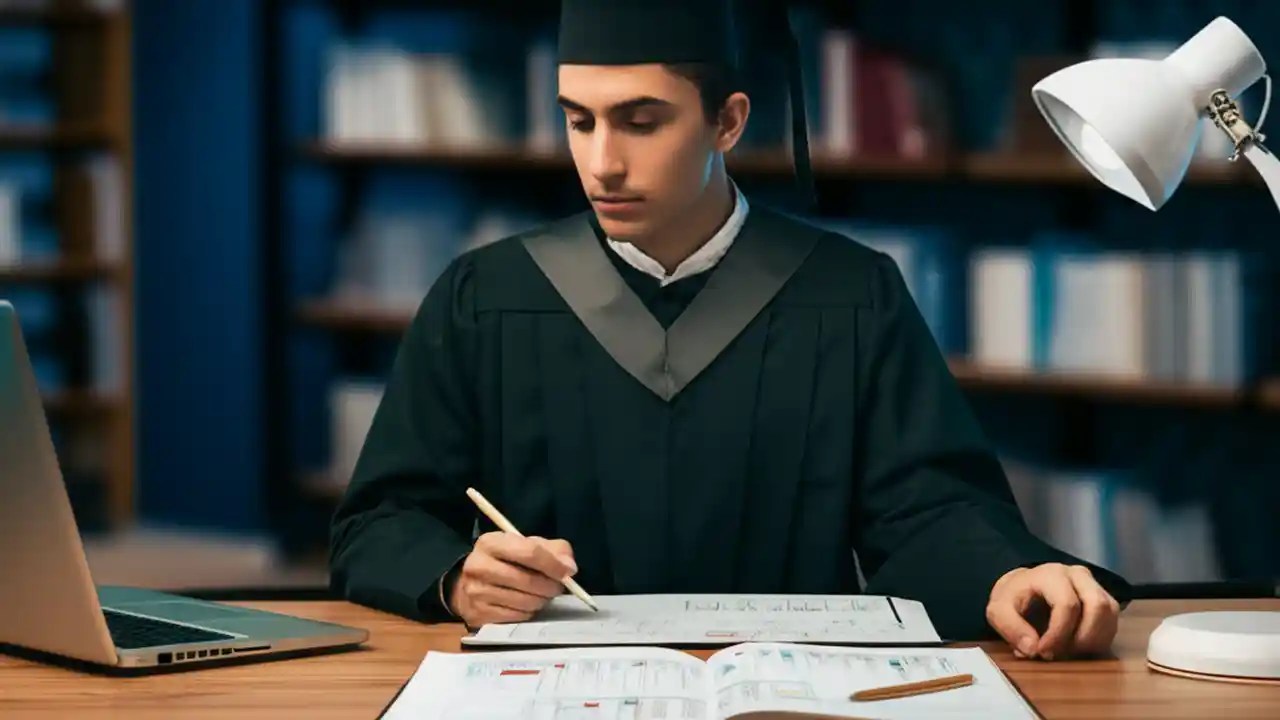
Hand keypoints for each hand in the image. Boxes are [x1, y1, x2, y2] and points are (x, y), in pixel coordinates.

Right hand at [447, 532, 576, 627]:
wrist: (469, 583)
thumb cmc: (504, 561)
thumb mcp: (525, 545)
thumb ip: (553, 549)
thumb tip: (569, 567)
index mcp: (491, 542)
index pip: (529, 552)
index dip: (553, 564)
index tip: (569, 572)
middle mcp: (479, 565)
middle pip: (528, 580)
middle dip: (550, 586)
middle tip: (557, 587)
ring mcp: (476, 592)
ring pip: (525, 601)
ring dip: (541, 600)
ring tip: (542, 594)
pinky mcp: (478, 614)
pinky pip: (517, 616)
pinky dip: (529, 611)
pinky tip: (526, 604)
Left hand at [985, 562, 1119, 660]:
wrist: (1022, 587)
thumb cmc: (1013, 598)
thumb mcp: (998, 611)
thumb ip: (1010, 628)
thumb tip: (1032, 649)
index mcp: (1051, 574)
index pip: (1067, 604)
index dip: (1058, 634)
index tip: (1043, 652)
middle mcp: (1077, 575)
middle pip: (1098, 607)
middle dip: (1082, 638)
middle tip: (1060, 654)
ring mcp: (1094, 585)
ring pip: (1109, 614)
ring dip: (1093, 641)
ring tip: (1067, 651)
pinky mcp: (1103, 599)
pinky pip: (1113, 622)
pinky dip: (1099, 640)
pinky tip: (1078, 647)